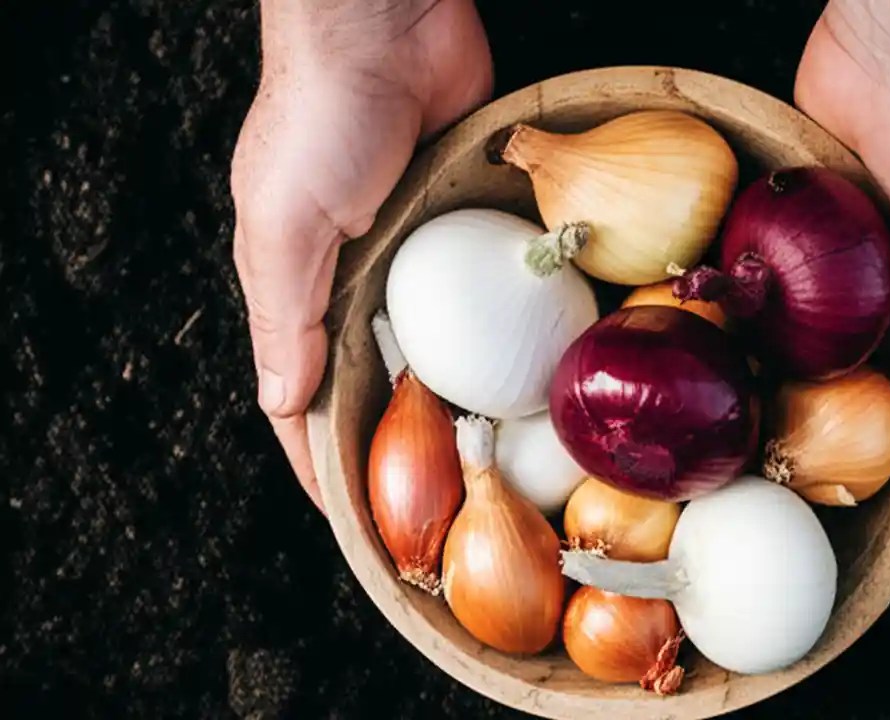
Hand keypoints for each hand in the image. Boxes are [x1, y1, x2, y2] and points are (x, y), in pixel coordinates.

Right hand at [230, 0, 492, 510]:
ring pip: (439, 341)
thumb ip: (287, 317)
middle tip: (447, 498)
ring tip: (499, 450)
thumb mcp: (283, 226)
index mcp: (299, 285)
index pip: (307, 398)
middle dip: (406, 439)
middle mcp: (357, 275)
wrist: (387, 23)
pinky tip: (535, 362)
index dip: (329, 462)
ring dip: (461, 390)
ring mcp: (417, 249)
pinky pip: (485, 285)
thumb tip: (284, 404)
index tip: (365, 522)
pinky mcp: (466, 218)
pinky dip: (503, 322)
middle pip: (379, 381)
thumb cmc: (321, 118)